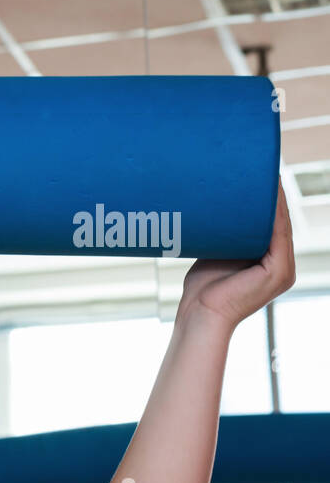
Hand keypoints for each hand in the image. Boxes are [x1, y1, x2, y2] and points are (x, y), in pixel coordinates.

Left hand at [178, 182, 295, 328]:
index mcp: (270, 263)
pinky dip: (274, 212)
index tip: (258, 176)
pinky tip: (268, 192)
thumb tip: (214, 210)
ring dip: (274, 198)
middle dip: (272, 195)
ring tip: (264, 173)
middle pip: (279, 223)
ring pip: (280, 224)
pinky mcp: (279, 271)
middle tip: (261, 168)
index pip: (272, 226)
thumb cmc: (202, 290)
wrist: (199, 314)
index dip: (268, 201)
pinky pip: (278, 234)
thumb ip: (226, 238)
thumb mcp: (219, 256)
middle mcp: (282, 266)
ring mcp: (284, 270)